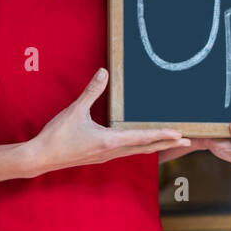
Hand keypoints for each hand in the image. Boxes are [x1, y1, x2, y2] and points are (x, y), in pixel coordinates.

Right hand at [28, 69, 188, 175]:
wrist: (40, 158)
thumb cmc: (57, 136)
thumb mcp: (75, 110)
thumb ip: (91, 91)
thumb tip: (104, 72)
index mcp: (109, 141)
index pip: (142, 138)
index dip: (162, 135)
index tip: (180, 134)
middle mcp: (112, 151)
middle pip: (147, 148)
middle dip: (168, 144)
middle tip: (189, 141)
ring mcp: (107, 156)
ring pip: (138, 151)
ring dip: (156, 146)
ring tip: (172, 142)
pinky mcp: (101, 157)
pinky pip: (127, 151)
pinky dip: (141, 147)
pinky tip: (142, 144)